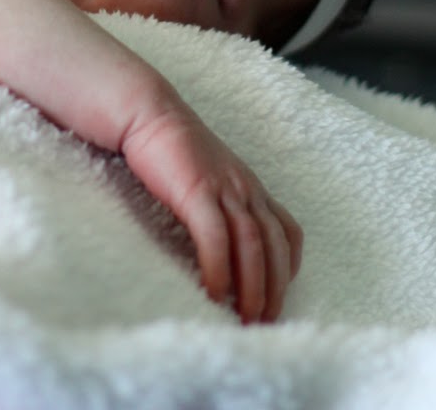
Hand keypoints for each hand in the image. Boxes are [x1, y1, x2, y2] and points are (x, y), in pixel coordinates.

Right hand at [121, 100, 301, 323]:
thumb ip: (219, 202)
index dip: (289, 265)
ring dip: (253, 287)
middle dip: (274, 289)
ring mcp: (223, 187)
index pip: (287, 229)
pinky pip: (216, 236)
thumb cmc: (171, 146)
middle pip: (275, 245)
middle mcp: (245, 187)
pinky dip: (218, 267)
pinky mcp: (196, 190)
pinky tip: (213, 291)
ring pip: (253, 244)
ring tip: (244, 317)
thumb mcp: (207, 175)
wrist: (147, 112)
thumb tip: (220, 242)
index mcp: (248, 185)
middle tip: (265, 322)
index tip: (278, 294)